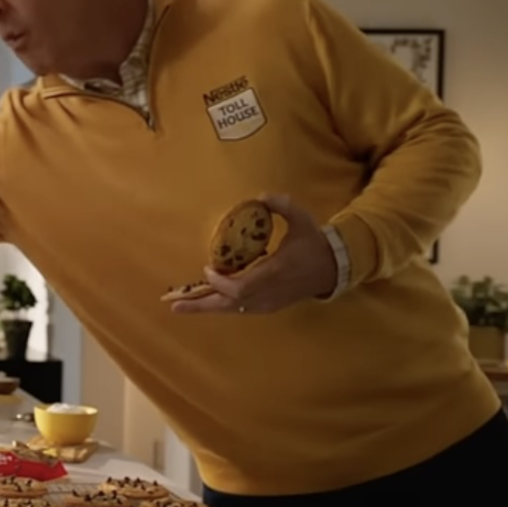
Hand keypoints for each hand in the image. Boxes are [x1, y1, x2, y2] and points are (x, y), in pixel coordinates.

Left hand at [171, 194, 338, 315]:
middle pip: (230, 305)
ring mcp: (268, 303)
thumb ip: (283, 205)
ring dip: (206, 307)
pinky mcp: (268, 307)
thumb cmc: (313, 243)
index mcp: (275, 273)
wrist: (333, 268)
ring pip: (232, 310)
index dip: (222, 283)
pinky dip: (221, 305)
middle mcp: (268, 293)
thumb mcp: (302, 219)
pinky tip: (204, 301)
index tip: (207, 269)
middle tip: (174, 305)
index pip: (242, 287)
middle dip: (201, 305)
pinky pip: (239, 310)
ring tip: (181, 305)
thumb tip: (262, 196)